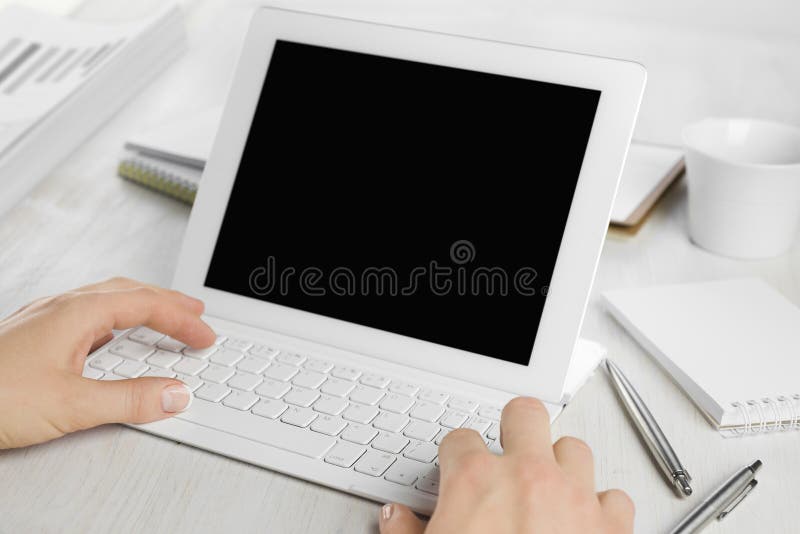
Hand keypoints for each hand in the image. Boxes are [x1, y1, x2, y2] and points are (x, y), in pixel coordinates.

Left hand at [0, 277, 215, 448]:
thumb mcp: (71, 405)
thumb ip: (130, 399)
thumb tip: (175, 393)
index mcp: (78, 312)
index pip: (147, 304)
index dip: (183, 319)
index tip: (205, 336)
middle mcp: (62, 307)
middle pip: (129, 291)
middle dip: (168, 301)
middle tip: (196, 315)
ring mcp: (45, 319)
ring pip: (107, 299)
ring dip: (142, 306)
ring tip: (163, 319)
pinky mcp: (33, 336)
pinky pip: (87, 315)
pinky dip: (116, 320)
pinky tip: (110, 338)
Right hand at [379, 397, 633, 533]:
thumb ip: (405, 532)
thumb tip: (394, 519)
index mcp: (474, 481)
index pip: (460, 438)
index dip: (456, 454)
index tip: (457, 467)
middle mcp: (527, 476)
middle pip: (524, 414)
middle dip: (515, 427)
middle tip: (508, 450)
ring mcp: (574, 497)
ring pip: (574, 448)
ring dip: (561, 464)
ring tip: (548, 486)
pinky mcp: (611, 526)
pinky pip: (613, 497)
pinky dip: (601, 506)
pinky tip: (586, 521)